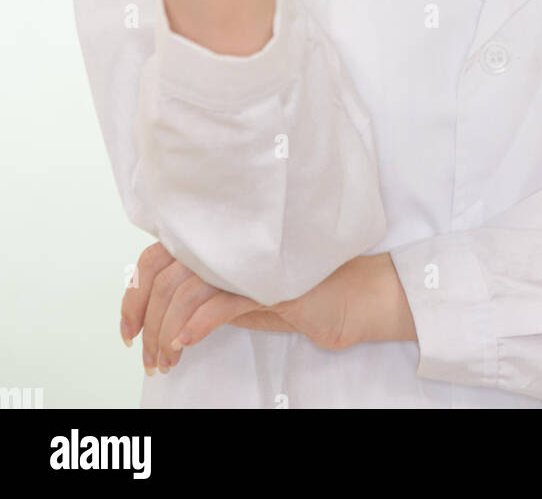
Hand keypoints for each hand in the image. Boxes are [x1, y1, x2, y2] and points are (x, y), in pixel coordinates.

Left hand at [120, 243, 416, 372]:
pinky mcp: (268, 283)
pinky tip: (185, 343)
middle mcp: (228, 246)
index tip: (128, 332)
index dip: (133, 296)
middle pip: (164, 276)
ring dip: (167, 332)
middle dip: (147, 322)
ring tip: (168, 359)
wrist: (351, 297)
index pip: (156, 258)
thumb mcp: (243, 296)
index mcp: (219, 245)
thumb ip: (210, 294)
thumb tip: (167, 317)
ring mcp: (247, 261)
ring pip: (186, 291)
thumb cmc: (300, 295)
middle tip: (149, 357)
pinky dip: (196, 324)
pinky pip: (221, 301)